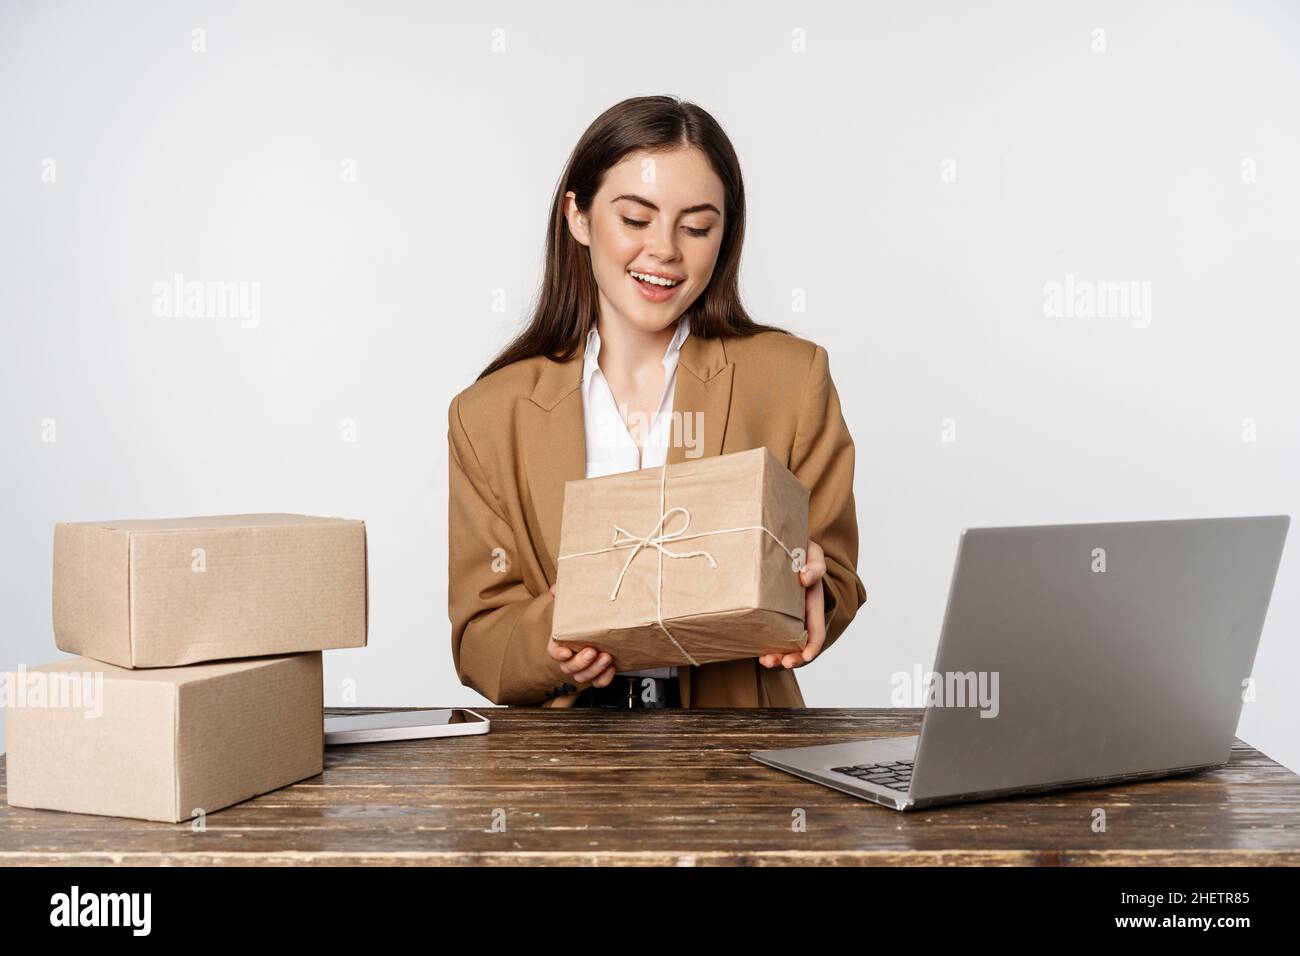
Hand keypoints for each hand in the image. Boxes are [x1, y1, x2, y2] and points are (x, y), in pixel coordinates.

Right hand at [547, 582, 616, 686]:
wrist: (600, 626)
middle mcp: (571, 658)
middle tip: (592, 651)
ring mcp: (584, 667)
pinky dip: (604, 678)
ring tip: (607, 657)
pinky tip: (612, 668)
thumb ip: (564, 595)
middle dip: (580, 662)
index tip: (565, 651)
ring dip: (594, 670)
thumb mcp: (573, 605)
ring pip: (583, 677)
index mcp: (561, 643)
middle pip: (568, 667)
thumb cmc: (582, 618)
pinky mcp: (598, 673)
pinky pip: (598, 682)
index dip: (557, 653)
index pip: (553, 651)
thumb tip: (556, 587)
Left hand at [759, 539, 825, 669]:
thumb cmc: (799, 548)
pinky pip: (770, 635)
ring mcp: (785, 617)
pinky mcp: (769, 614)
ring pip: (784, 644)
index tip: (806, 655)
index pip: (817, 630)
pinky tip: (757, 653)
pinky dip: (765, 647)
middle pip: (801, 644)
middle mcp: (800, 614)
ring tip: (766, 661)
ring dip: (778, 657)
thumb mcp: (812, 552)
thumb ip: (815, 565)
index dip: (813, 645)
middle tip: (783, 662)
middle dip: (794, 657)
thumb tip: (805, 579)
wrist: (778, 543)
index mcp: (813, 603)